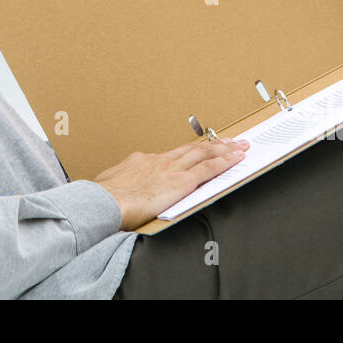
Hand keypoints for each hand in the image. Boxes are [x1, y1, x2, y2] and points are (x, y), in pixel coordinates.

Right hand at [92, 137, 250, 230]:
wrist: (103, 201)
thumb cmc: (102, 198)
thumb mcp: (107, 186)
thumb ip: (117, 186)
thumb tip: (114, 191)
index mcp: (141, 161)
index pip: (171, 155)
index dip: (187, 152)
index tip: (196, 149)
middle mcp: (159, 160)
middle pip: (191, 149)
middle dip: (212, 144)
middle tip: (228, 140)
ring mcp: (172, 169)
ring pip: (204, 154)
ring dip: (224, 149)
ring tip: (239, 146)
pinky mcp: (182, 181)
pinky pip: (210, 169)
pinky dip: (226, 162)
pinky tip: (237, 159)